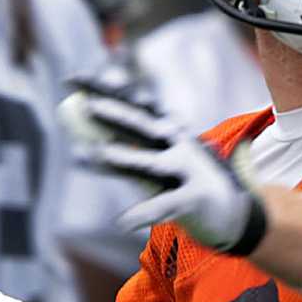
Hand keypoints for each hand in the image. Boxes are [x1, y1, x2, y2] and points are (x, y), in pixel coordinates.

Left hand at [58, 81, 265, 253]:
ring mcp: (187, 169)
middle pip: (141, 125)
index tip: (71, 78)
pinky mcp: (193, 198)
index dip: (101, 89)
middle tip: (89, 107)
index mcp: (164, 128)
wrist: (230, 211)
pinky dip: (143, 214)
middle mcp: (176, 142)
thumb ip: (124, 147)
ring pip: (151, 162)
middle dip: (116, 115)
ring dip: (126, 157)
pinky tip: (123, 222)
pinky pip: (163, 206)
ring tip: (101, 154)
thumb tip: (83, 135)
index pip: (129, 102)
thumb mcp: (155, 159)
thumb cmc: (183, 181)